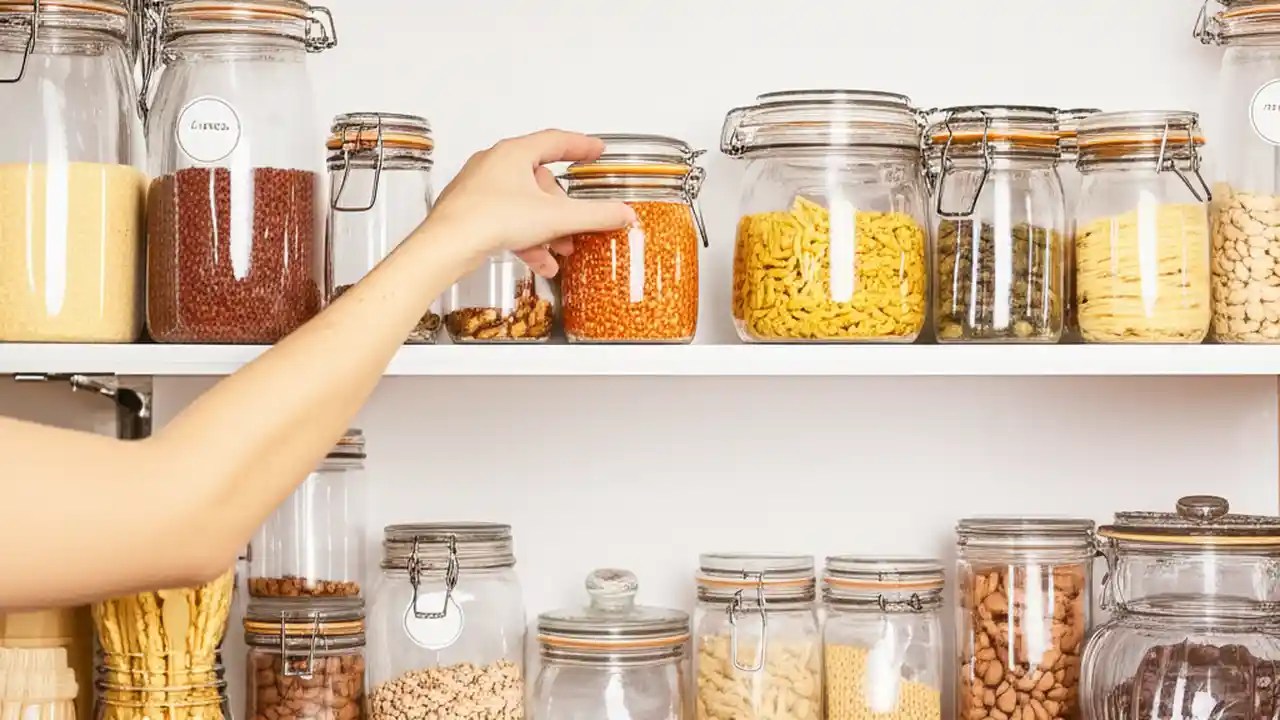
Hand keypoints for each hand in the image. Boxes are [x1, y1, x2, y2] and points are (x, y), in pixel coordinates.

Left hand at [427, 129, 636, 276]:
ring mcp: (480, 190)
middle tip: (578, 224)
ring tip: (562, 250)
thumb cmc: (490, 219)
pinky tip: (540, 263)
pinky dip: (527, 240)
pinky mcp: (471, 214)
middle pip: (541, 182)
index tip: (595, 150)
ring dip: (547, 229)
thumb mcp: (555, 217)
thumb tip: (622, 213)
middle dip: (563, 208)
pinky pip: (508, 222)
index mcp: (514, 154)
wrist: (447, 246)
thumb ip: (594, 215)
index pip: (555, 141)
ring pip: (525, 206)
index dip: (580, 146)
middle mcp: (494, 166)